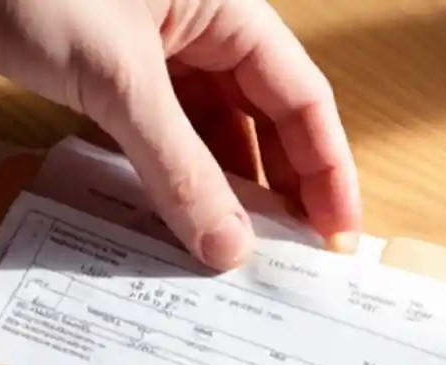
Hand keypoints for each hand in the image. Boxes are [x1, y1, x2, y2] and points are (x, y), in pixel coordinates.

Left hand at [0, 0, 362, 269]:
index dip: (327, 168)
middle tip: (292, 257)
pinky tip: (174, 217)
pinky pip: (159, 131)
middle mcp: (201, 26)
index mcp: (228, 8)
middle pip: (264, 116)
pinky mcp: (108, 68)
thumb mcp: (117, 81)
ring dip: (222, 186)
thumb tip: (227, 247)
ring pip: (210, 128)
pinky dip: (170, 174)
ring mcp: (153, 48)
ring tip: (234, 251)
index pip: (303, 97)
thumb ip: (177, 166)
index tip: (337, 234)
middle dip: (281, 185)